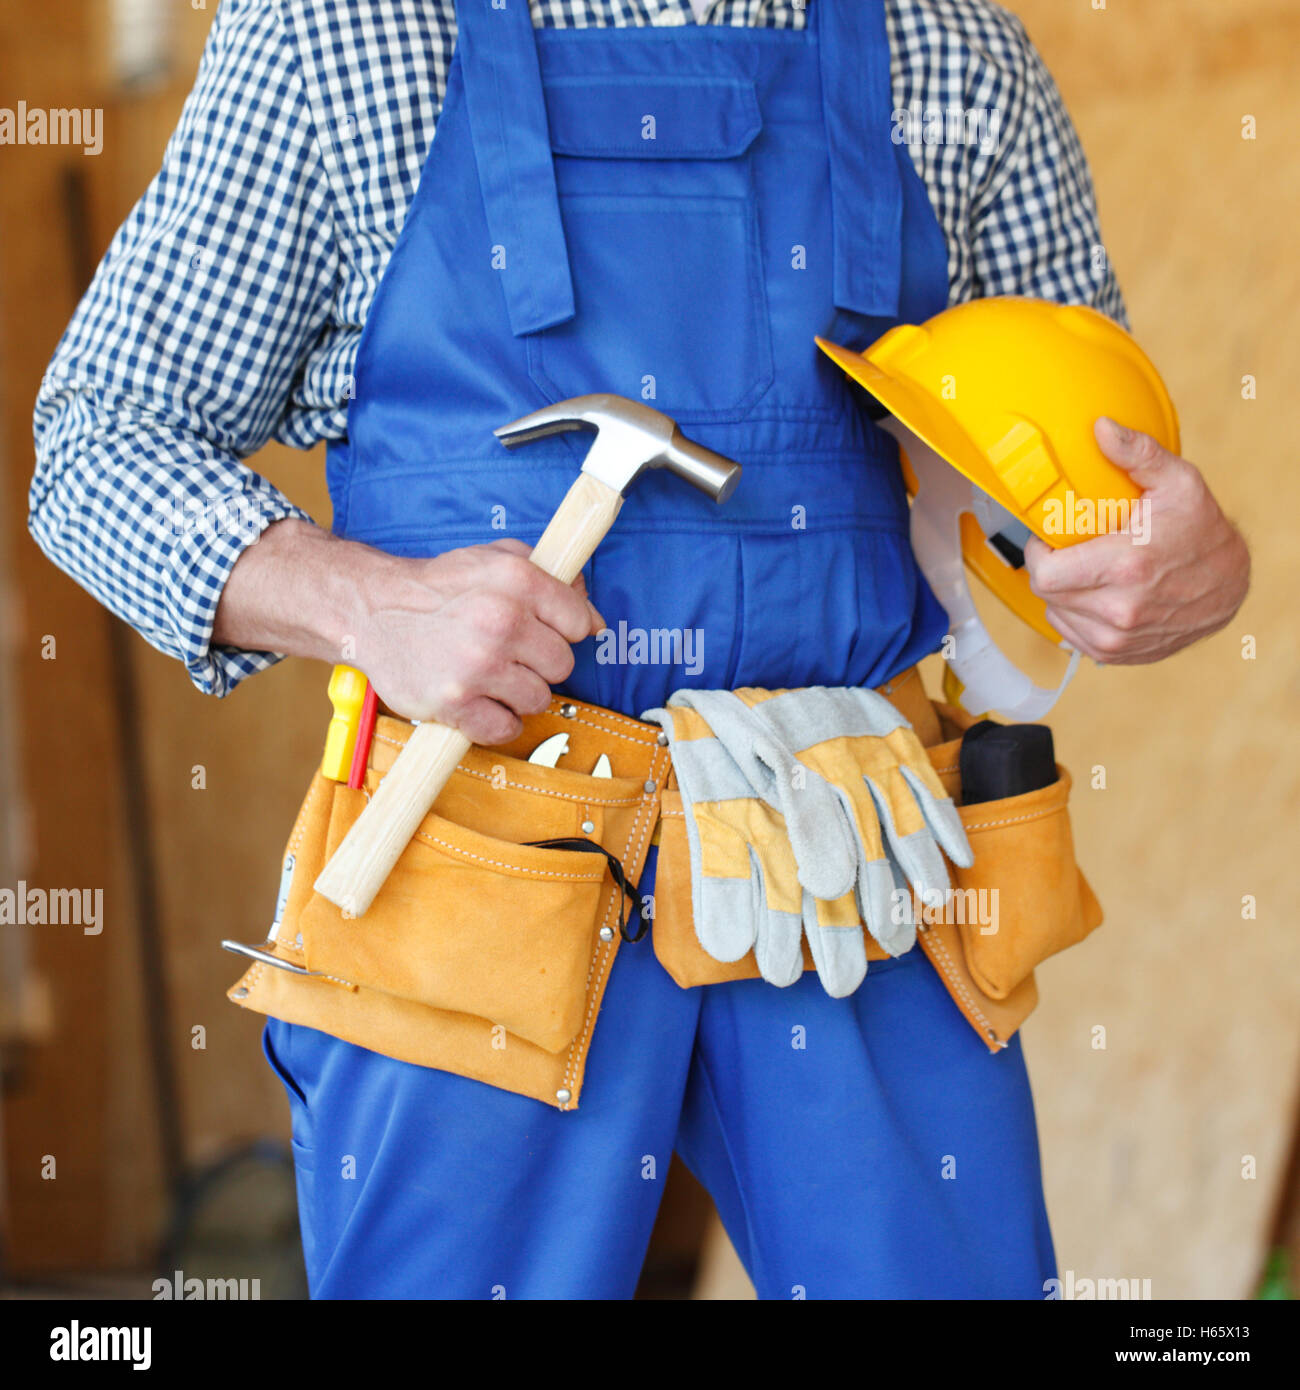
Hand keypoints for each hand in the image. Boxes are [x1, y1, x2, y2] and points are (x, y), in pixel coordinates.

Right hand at [213, 522, 601, 742]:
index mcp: (517, 581)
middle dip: (540, 663)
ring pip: (538, 699)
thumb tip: (594, 621)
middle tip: (510, 654)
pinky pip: (506, 728)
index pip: (578, 622)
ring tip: (490, 676)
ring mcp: (478, 666)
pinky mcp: (455, 703)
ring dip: (519, 693)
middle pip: (562, 665)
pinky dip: (499, 722)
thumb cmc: (440, 587)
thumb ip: (551, 579)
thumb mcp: (496, 559)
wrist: (373, 611)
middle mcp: (501, 622)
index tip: (542, 631)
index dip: (564, 630)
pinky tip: (482, 703)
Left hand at [1023, 417, 1249, 664]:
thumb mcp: (1178, 483)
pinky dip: (1075, 614)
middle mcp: (1120, 609)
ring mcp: (1118, 637)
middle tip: (1069, 549)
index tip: (1050, 537)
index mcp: (1125, 567)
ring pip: (1056, 614)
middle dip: (1050, 568)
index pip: (1045, 573)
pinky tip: (1096, 594)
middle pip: (1047, 593)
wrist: (1230, 585)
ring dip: (1062, 593)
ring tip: (1087, 571)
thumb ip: (1137, 453)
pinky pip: (1071, 635)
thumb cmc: (1201, 532)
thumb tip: (1102, 428)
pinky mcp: (1117, 653)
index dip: (1038, 553)